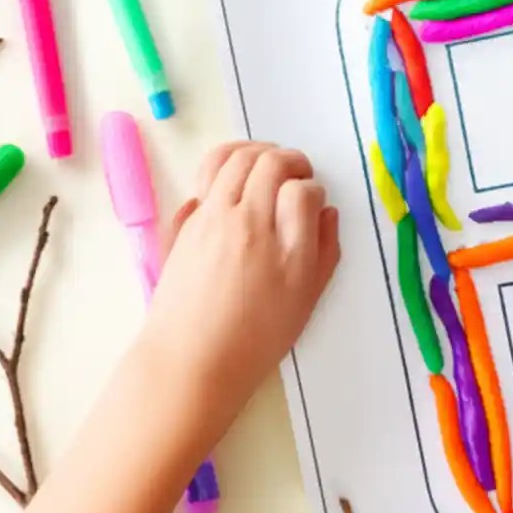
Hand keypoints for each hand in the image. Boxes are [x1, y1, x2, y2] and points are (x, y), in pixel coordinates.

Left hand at [145, 142, 340, 414]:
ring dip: (257, 152)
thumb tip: (326, 212)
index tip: (312, 201)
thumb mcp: (306, 301)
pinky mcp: (186, 222)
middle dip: (291, 159)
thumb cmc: (256, 339)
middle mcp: (248, 222)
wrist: (191, 359)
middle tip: (298, 172)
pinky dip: (224, 167)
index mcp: (285, 247)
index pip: (303, 189)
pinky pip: (205, 176)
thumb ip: (325, 251)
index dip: (313, 189)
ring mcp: (211, 218)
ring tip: (267, 164)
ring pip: (235, 157)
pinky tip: (234, 183)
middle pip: (270, 162)